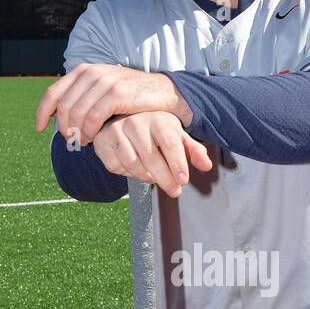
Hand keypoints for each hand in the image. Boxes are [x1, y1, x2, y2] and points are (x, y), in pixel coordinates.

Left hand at [35, 63, 191, 143]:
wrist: (162, 91)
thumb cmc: (130, 95)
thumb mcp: (102, 90)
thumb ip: (82, 97)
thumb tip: (56, 115)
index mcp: (84, 70)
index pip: (53, 92)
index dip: (42, 112)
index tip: (39, 128)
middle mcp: (92, 73)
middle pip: (63, 106)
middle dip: (63, 127)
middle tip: (71, 141)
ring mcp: (105, 82)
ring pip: (77, 113)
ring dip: (76, 132)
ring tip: (83, 142)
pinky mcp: (117, 93)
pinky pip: (93, 117)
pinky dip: (89, 131)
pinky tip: (92, 138)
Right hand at [92, 112, 212, 198]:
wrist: (121, 117)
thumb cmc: (154, 128)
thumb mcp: (176, 135)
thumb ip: (192, 150)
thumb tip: (207, 165)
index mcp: (158, 119)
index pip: (170, 143)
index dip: (177, 163)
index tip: (183, 181)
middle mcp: (136, 122)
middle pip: (151, 157)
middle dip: (165, 178)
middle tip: (175, 191)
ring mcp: (116, 131)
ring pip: (132, 163)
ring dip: (146, 176)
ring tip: (154, 178)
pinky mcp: (102, 142)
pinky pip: (116, 166)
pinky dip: (127, 173)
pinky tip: (135, 169)